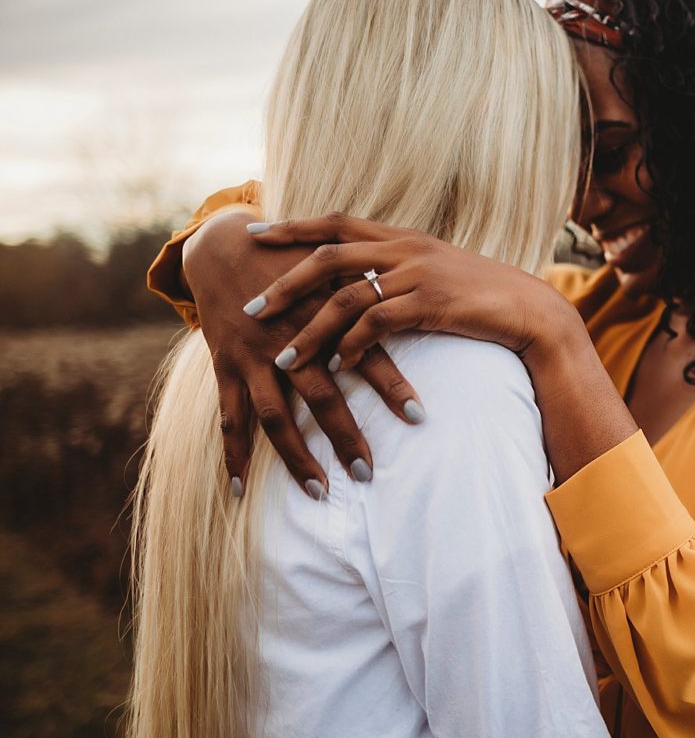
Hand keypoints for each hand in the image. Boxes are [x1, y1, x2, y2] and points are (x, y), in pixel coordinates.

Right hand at [182, 210, 421, 494]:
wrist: (226, 245)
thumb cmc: (295, 260)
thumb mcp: (335, 267)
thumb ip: (373, 289)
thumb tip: (426, 303)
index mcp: (323, 314)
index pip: (364, 354)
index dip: (391, 386)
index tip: (418, 416)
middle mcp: (289, 340)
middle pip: (321, 396)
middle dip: (345, 436)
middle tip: (368, 472)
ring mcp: (254, 357)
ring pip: (275, 416)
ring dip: (296, 457)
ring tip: (321, 492)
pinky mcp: (226, 367)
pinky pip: (229, 417)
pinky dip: (232, 453)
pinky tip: (238, 488)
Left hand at [241, 213, 569, 369]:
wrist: (530, 309)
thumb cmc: (484, 296)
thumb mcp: (438, 272)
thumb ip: (400, 270)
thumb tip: (366, 283)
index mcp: (403, 237)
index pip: (335, 223)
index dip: (292, 227)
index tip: (253, 234)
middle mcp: (405, 249)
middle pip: (326, 256)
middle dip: (283, 284)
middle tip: (250, 308)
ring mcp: (417, 274)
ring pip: (344, 297)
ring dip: (310, 331)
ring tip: (285, 357)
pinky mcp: (429, 304)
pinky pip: (376, 324)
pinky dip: (352, 346)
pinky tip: (340, 364)